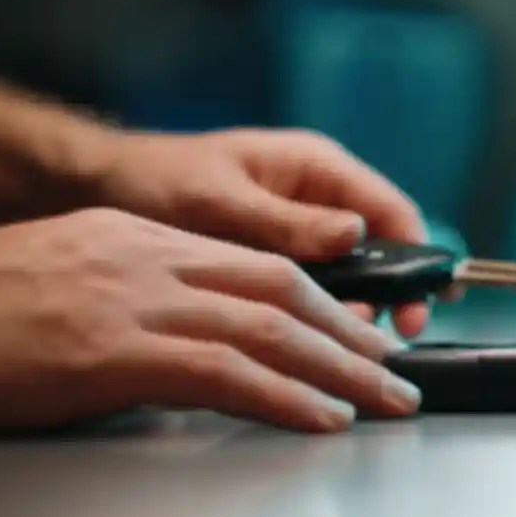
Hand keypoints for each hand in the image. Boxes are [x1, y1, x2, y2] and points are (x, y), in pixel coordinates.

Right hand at [0, 208, 421, 431]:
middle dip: (350, 333)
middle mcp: (150, 257)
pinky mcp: (110, 349)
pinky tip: (321, 417)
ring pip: (270, 327)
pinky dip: (284, 396)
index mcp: (144, 239)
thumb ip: (146, 295)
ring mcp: (132, 299)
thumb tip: (200, 341)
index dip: (325, 299)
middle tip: (395, 368)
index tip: (361, 331)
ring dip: (340, 369)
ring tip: (385, 400)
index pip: (261, 262)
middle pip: (285, 288)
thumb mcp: (74, 277)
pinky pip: (223, 371)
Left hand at [95, 128, 432, 336]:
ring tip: (342, 348)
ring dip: (356, 311)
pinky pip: (318, 289)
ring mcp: (299, 230)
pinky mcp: (277, 259)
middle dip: (391, 297)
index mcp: (315, 168)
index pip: (392, 212)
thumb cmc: (155, 180)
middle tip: (387, 342)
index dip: (416, 261)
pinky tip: (311, 344)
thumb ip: (286, 221)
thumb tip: (354, 233)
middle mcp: (317, 198)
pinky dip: (321, 316)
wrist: (98, 190)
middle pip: (382, 251)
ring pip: (353, 276)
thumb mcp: (220, 200)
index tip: (416, 307)